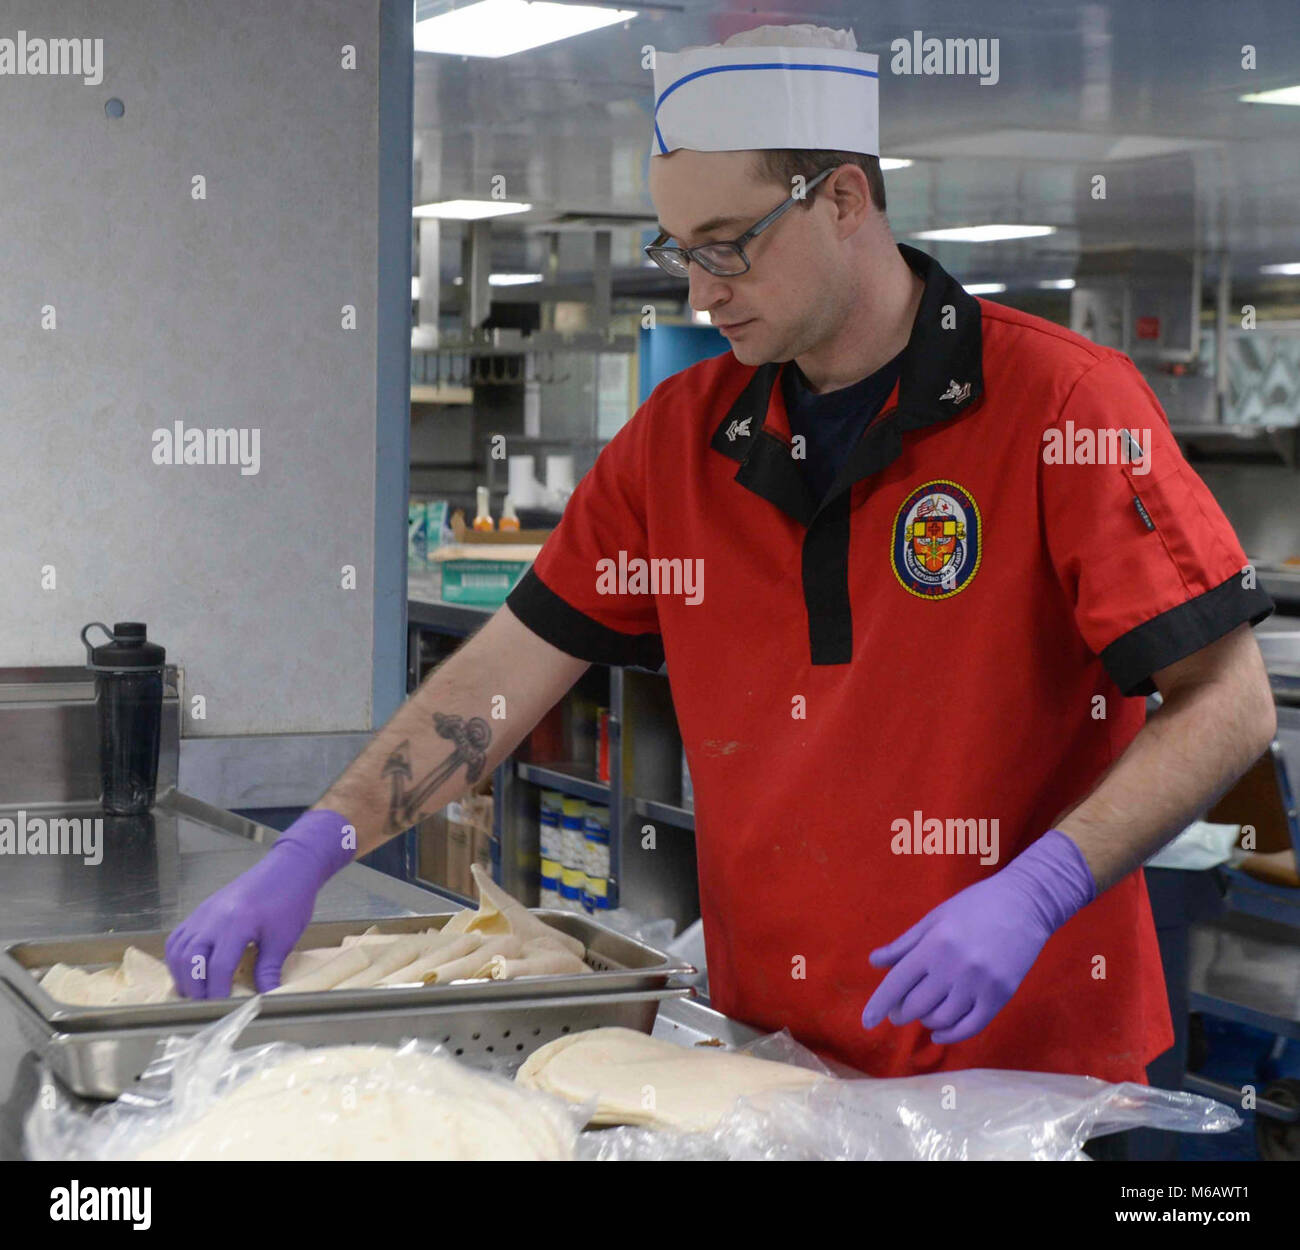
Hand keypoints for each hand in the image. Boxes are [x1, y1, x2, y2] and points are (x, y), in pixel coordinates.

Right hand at [164, 809, 355, 998]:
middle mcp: (213, 918)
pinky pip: (179, 936)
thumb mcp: (283, 938)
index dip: (216, 993)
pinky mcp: (202, 910)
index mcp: (236, 924)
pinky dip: (178, 957)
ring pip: (178, 949)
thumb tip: (264, 998)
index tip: (223, 1010)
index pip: (217, 968)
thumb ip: (268, 970)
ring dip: (182, 974)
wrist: (289, 868)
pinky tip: (189, 969)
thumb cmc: (290, 899)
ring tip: (196, 992)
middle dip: (194, 988)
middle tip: (206, 1006)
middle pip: (190, 961)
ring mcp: (204, 912)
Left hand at [860, 829, 1095, 1043]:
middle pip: (917, 1005)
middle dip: (901, 1013)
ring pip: (942, 1018)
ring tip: (921, 1014)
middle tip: (897, 1012)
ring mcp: (980, 985)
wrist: (1026, 904)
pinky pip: (970, 1027)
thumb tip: (874, 962)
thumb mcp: (934, 918)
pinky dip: (950, 1034)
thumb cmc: (975, 906)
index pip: (898, 983)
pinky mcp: (1001, 996)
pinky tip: (939, 1032)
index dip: (879, 1005)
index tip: (866, 1022)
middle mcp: (955, 968)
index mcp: (934, 945)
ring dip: (925, 1021)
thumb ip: (904, 944)